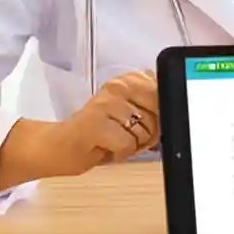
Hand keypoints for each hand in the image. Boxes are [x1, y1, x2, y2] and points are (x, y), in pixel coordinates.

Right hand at [0, 70, 158, 190]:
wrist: (59, 147)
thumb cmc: (99, 134)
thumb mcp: (131, 115)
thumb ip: (153, 109)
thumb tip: (175, 115)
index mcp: (129, 79)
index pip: (164, 94)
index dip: (161, 116)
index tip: (144, 122)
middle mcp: (118, 86)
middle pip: (159, 114)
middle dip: (148, 133)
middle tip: (126, 135)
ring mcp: (105, 103)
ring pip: (144, 132)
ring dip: (132, 145)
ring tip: (113, 141)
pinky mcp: (94, 123)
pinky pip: (126, 144)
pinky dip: (119, 154)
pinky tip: (104, 148)